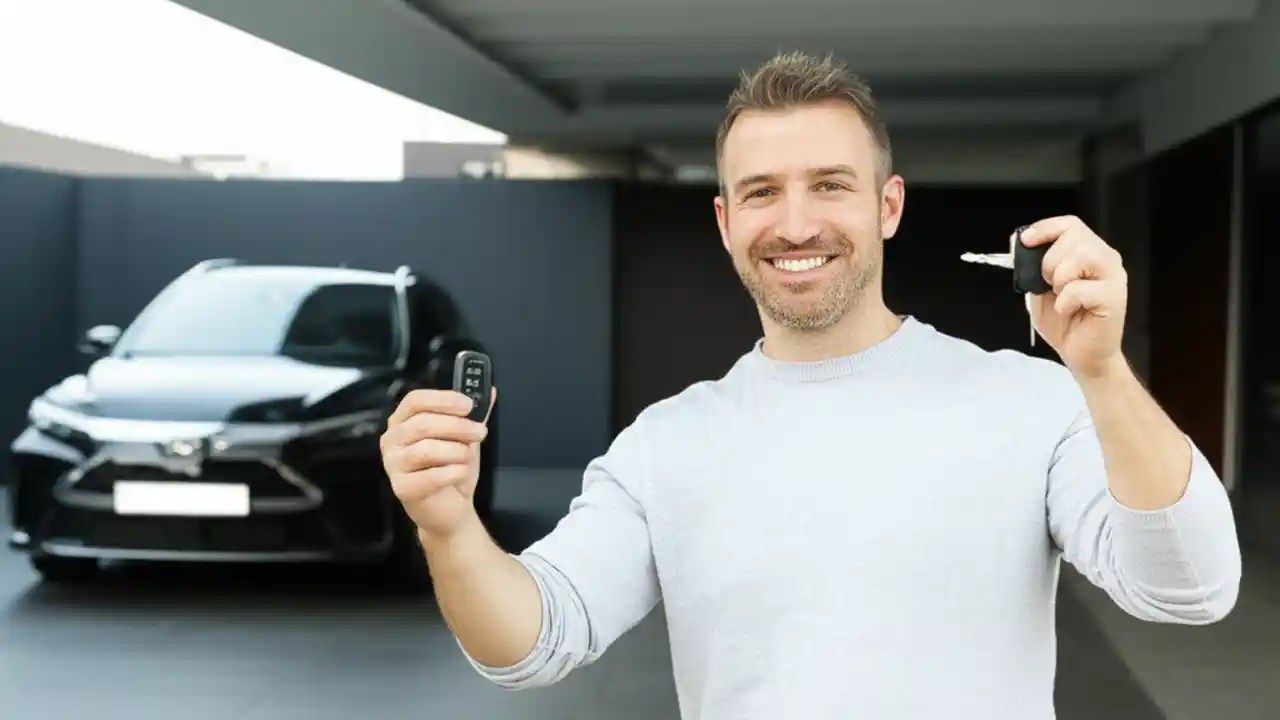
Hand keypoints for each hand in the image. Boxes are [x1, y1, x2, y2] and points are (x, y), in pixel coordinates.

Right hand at [380, 387, 495, 538]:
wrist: (449, 509)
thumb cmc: (451, 469)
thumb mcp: (465, 438)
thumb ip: (474, 415)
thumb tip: (490, 392)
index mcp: (403, 421)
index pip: (415, 400)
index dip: (442, 400)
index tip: (468, 405)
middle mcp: (392, 440)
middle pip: (422, 423)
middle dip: (457, 426)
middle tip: (480, 432)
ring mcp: (393, 465)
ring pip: (425, 450)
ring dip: (455, 450)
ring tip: (468, 456)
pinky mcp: (401, 488)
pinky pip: (430, 476)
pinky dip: (452, 473)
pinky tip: (460, 472)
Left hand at [1019, 215, 1127, 378]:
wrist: (1082, 356)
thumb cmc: (1065, 323)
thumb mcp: (1039, 289)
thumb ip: (1031, 266)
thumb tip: (1018, 241)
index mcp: (1089, 253)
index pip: (1070, 224)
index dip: (1046, 228)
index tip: (1026, 241)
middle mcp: (1105, 260)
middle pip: (1074, 236)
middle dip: (1050, 261)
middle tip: (1050, 285)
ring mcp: (1113, 278)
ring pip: (1082, 255)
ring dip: (1060, 278)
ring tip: (1061, 296)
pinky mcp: (1114, 298)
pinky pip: (1080, 289)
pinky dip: (1065, 302)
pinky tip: (1070, 311)